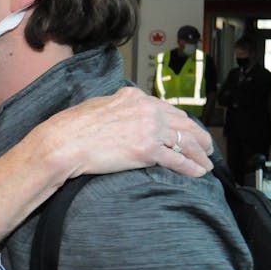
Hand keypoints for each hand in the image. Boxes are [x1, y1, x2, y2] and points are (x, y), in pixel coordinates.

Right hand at [40, 87, 212, 179]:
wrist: (64, 142)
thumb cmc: (72, 127)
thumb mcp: (98, 106)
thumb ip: (117, 108)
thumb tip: (123, 114)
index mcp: (134, 97)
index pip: (167, 109)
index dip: (182, 122)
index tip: (187, 130)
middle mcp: (146, 109)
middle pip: (183, 123)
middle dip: (198, 136)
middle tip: (206, 146)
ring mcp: (149, 129)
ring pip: (185, 141)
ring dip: (200, 153)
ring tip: (206, 162)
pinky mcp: (148, 150)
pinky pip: (178, 159)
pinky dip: (191, 167)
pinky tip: (198, 172)